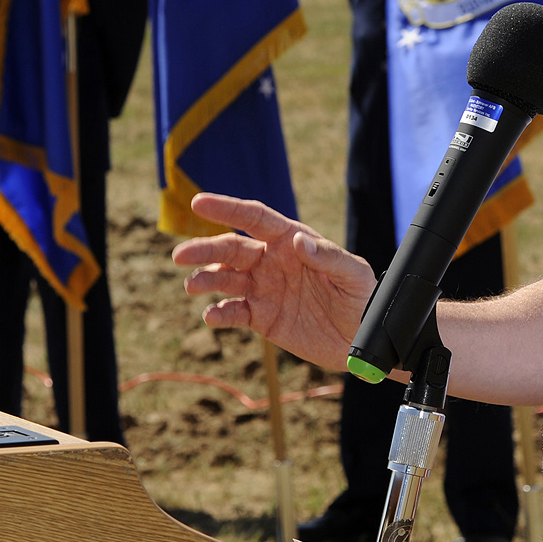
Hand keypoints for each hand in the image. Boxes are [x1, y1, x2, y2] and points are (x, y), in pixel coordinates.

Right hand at [172, 193, 376, 370]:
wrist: (362, 338)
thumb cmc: (362, 297)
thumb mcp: (353, 274)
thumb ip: (328, 257)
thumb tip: (299, 242)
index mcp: (292, 241)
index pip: (255, 219)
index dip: (227, 208)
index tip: (200, 202)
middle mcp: (272, 261)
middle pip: (231, 249)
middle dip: (204, 249)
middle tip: (180, 256)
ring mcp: (264, 288)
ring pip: (225, 279)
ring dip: (205, 280)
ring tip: (192, 286)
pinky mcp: (261, 317)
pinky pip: (233, 312)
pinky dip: (218, 313)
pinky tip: (211, 315)